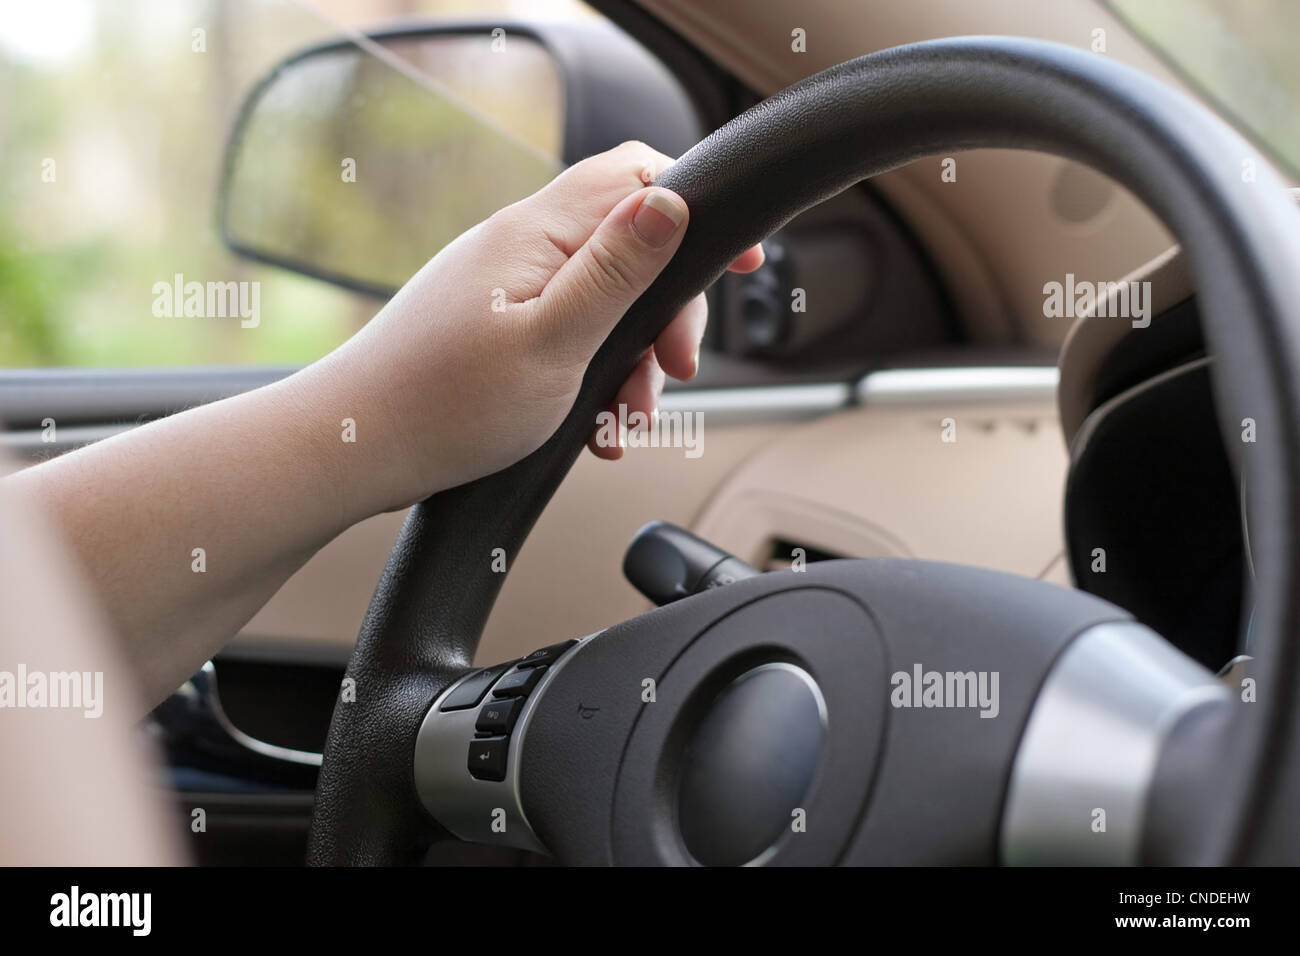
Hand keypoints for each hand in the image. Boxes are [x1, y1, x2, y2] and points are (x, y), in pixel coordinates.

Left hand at [307, 141, 762, 512]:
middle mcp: (520, 247)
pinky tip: (591, 426)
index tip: (737, 262)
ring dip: (630, 361)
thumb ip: (617, 270)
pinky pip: (568, 334)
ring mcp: (505, 285)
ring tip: (621, 419)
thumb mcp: (553, 341)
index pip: (635, 177)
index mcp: (537, 235)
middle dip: (664, 315)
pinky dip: (592, 377)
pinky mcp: (494, 324)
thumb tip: (672, 201)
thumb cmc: (442, 405)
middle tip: (670, 373)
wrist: (354, 450)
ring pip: (604, 302)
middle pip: (630, 249)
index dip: (695, 208)